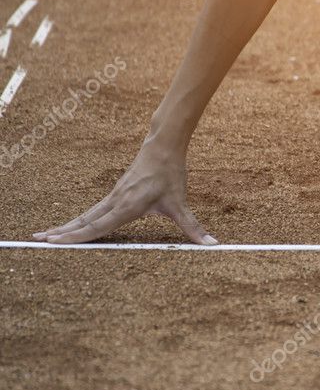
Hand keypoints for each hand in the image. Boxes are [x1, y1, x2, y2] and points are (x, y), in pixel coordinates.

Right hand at [32, 143, 217, 244]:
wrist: (163, 146)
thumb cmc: (170, 174)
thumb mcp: (181, 203)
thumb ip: (193, 227)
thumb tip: (211, 244)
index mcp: (128, 206)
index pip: (98, 226)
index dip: (78, 236)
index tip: (57, 243)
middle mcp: (115, 201)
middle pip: (84, 220)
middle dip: (62, 232)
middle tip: (38, 241)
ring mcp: (113, 196)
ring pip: (86, 214)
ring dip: (66, 225)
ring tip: (45, 235)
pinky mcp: (115, 192)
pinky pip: (93, 209)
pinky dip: (79, 219)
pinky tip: (73, 225)